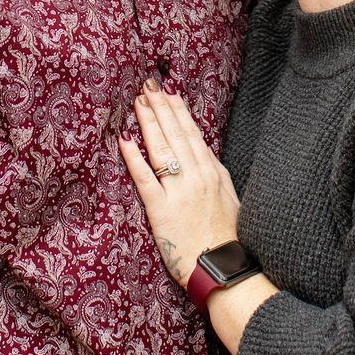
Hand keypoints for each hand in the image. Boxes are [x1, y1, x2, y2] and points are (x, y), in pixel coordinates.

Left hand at [119, 83, 240, 288]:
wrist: (225, 270)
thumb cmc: (228, 239)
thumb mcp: (229, 200)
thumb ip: (215, 176)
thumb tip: (204, 157)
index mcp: (213, 172)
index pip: (193, 134)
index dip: (178, 111)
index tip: (169, 92)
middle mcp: (198, 176)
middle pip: (176, 134)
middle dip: (161, 107)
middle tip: (148, 85)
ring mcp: (180, 192)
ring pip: (162, 149)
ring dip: (149, 122)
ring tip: (138, 102)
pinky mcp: (162, 210)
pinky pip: (146, 178)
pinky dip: (134, 157)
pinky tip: (125, 140)